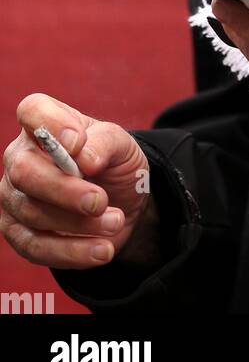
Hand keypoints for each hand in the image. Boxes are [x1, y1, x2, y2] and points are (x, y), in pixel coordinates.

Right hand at [2, 93, 155, 270]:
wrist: (120, 204)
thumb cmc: (113, 163)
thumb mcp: (122, 146)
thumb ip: (105, 143)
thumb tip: (85, 157)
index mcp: (45, 124)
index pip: (33, 111)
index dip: (52, 125)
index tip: (79, 142)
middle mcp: (21, 157)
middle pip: (25, 170)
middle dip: (64, 189)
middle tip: (100, 201)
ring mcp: (13, 196)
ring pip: (32, 212)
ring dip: (78, 224)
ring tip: (115, 222)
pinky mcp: (17, 232)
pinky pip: (35, 246)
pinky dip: (72, 251)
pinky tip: (102, 250)